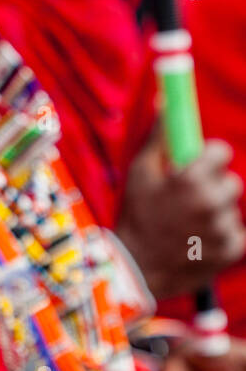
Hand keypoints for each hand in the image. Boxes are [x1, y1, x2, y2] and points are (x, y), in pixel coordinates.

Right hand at [116, 131, 244, 298]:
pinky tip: (196, 240)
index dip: (208, 156)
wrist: (135, 269)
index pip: (220, 151)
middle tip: (187, 199)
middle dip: (212, 186)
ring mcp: (225, 227)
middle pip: (230, 181)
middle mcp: (212, 202)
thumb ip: (159, 137)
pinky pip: (235, 232)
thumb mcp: (139, 172)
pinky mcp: (234, 249)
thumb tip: (167, 101)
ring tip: (186, 225)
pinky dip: (220, 235)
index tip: (196, 164)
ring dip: (214, 212)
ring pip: (230, 208)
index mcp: (190, 179)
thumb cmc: (135, 215)